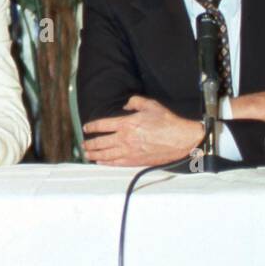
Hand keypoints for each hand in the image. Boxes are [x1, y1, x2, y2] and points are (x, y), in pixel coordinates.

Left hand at [82, 95, 202, 166]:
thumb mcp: (150, 105)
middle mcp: (125, 138)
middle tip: (83, 144)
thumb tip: (125, 105)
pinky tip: (100, 162)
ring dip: (94, 154)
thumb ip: (134, 102)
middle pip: (100, 142)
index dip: (91, 127)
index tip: (85, 128)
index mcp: (126, 124)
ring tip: (87, 154)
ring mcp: (129, 151)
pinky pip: (116, 163)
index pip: (102, 125)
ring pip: (106, 154)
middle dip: (89, 143)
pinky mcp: (135, 161)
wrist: (181, 139)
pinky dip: (106, 163)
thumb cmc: (167, 121)